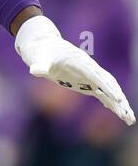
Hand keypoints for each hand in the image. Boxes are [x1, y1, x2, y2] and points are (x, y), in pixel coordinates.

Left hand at [15, 14, 134, 124]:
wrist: (42, 45)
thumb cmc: (40, 50)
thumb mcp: (38, 57)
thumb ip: (40, 64)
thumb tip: (36, 71)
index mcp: (80, 61)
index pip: (97, 76)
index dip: (108, 87)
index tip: (118, 99)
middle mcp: (89, 68)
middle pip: (109, 83)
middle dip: (119, 99)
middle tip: (127, 115)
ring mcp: (88, 75)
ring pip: (109, 89)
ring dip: (119, 103)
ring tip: (129, 119)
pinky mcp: (85, 81)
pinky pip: (102, 92)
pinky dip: (111, 102)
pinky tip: (119, 113)